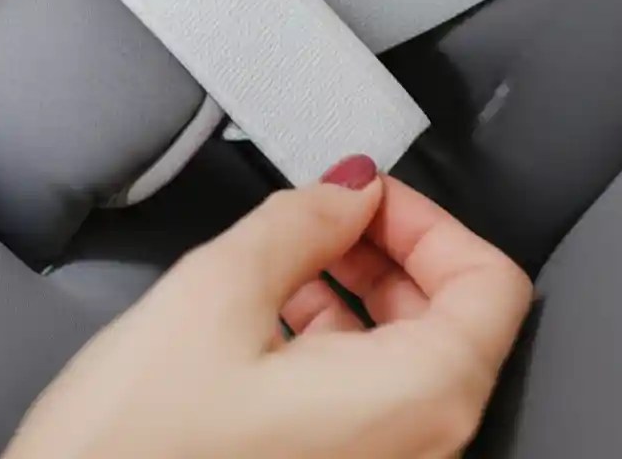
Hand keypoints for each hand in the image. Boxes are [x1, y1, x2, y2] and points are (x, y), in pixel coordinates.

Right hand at [4, 158, 533, 458]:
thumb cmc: (131, 452)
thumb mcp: (214, 294)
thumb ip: (300, 221)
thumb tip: (347, 189)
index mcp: (415, 401)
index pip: (490, 284)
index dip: (429, 220)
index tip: (367, 195)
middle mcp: (418, 450)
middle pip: (453, 321)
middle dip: (389, 252)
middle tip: (326, 215)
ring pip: (406, 361)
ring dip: (357, 295)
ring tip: (285, 262)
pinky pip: (368, 404)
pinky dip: (334, 348)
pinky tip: (270, 320)